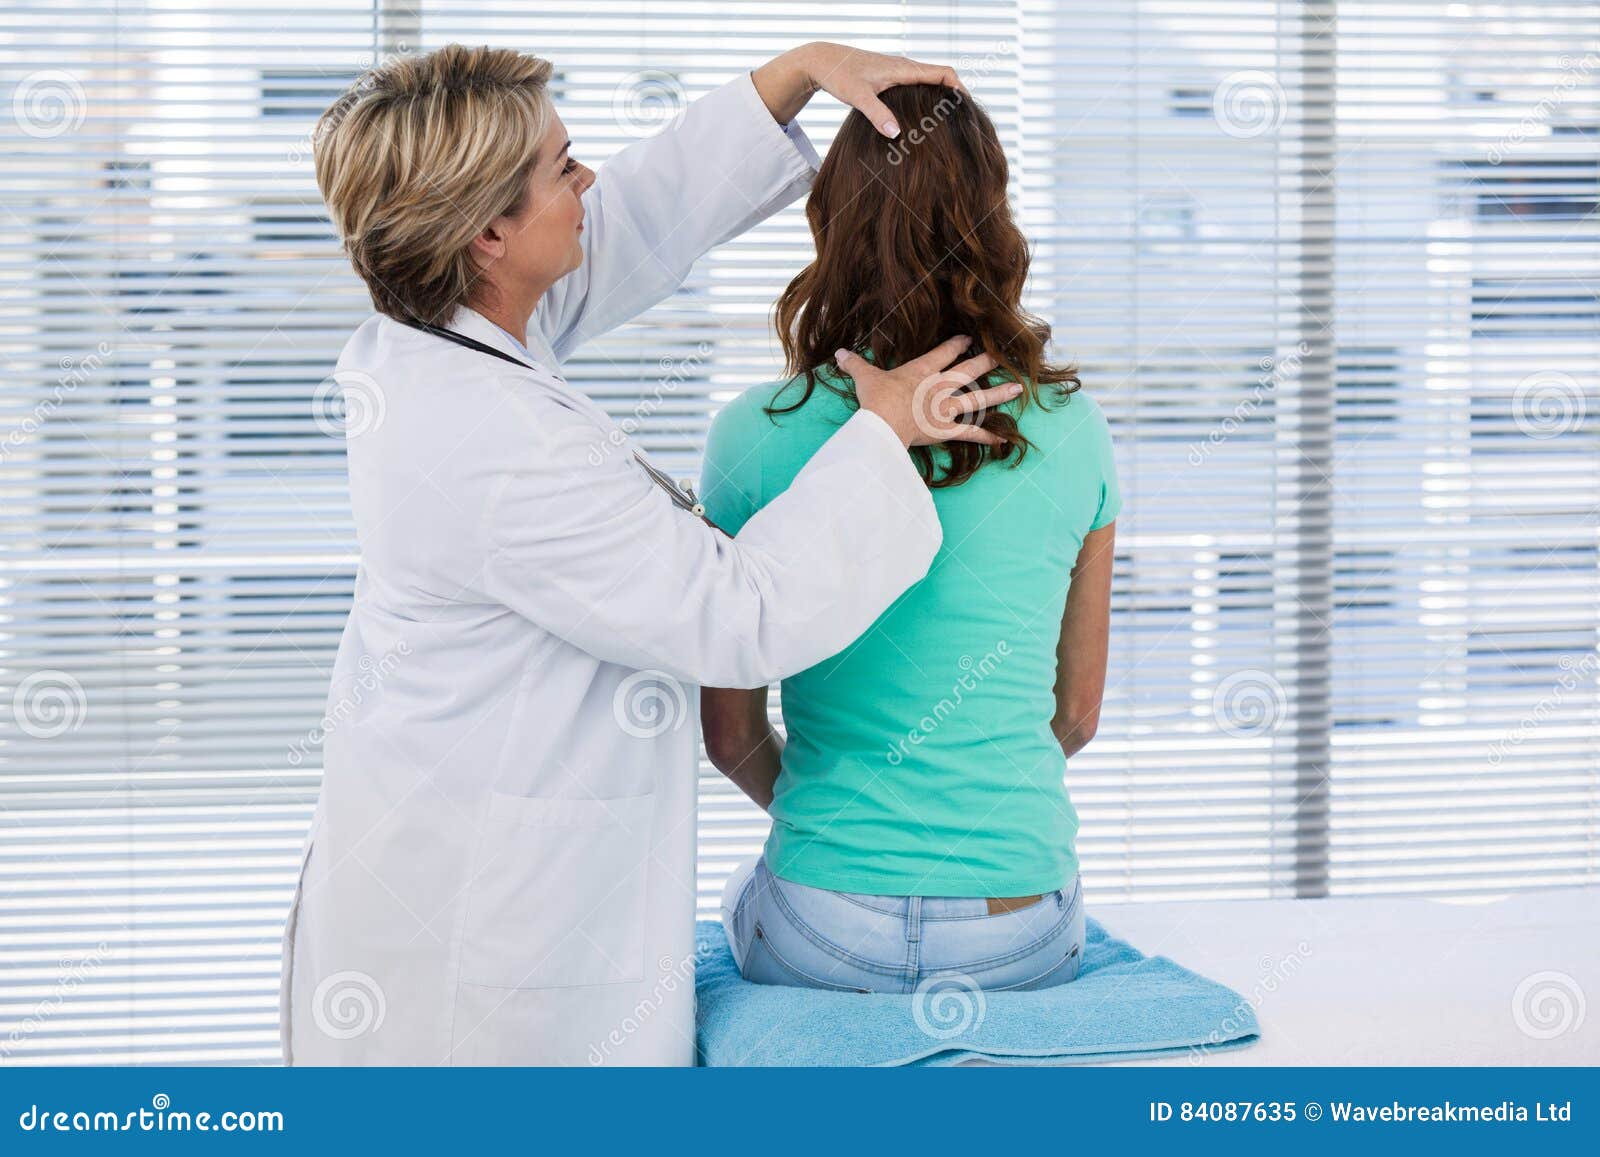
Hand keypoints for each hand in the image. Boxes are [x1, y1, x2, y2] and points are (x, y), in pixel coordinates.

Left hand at [752, 42, 966, 137]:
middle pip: (940, 77)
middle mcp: (904, 67)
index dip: (959, 88)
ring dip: (938, 96)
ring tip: (945, 121)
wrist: (822, 62)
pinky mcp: (889, 77)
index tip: (967, 106)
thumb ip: (877, 115)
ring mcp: (897, 71)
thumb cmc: (840, 75)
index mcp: (903, 68)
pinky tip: (920, 116)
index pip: (942, 72)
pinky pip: (915, 85)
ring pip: (927, 81)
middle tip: (961, 120)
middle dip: (952, 95)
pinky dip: (924, 97)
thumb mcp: (858, 96)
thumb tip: (896, 134)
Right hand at [835, 337, 1021, 448]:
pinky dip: (987, 437)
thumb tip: (838, 352)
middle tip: (1002, 356)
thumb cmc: (875, 398)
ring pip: (978, 398)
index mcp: (922, 370)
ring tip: (1018, 388)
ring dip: (998, 394)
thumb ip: (854, 364)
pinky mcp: (947, 430)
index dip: (957, 344)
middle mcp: (939, 386)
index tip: (968, 338)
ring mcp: (946, 408)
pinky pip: (970, 433)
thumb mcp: (864, 377)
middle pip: (969, 371)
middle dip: (986, 362)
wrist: (882, 422)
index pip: (945, 353)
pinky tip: (1004, 438)